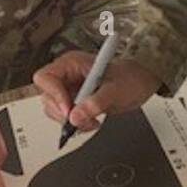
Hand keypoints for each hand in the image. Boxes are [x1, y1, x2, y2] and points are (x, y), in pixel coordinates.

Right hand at [33, 51, 159, 133]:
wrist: (141, 83)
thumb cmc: (131, 78)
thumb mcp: (116, 90)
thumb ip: (96, 103)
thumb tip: (76, 116)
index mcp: (72, 63)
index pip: (46, 77)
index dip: (54, 94)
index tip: (68, 109)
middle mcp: (67, 75)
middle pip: (47, 96)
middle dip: (63, 112)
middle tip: (81, 119)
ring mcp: (69, 88)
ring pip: (54, 109)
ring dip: (70, 120)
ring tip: (90, 121)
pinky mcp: (74, 101)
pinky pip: (65, 116)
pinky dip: (75, 123)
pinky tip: (90, 121)